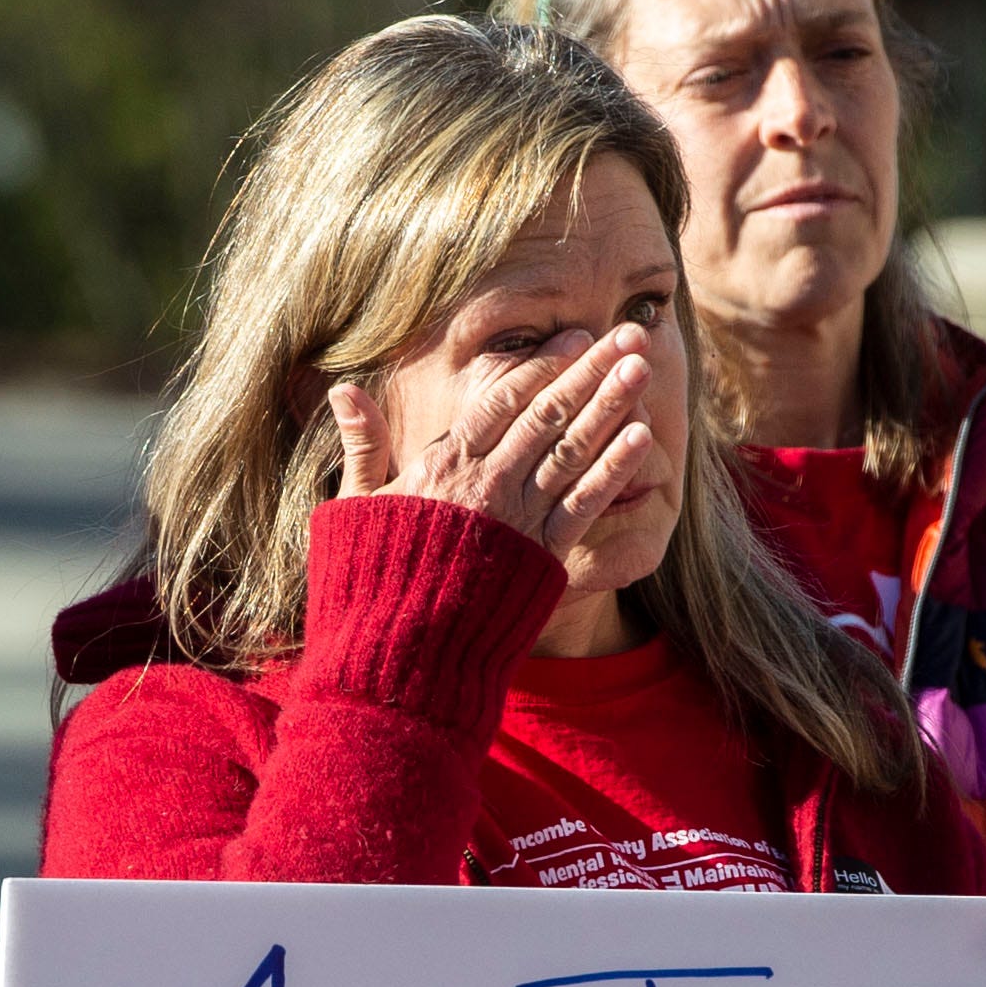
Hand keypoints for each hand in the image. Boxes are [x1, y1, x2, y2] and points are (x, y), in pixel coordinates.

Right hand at [327, 324, 657, 563]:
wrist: (397, 652)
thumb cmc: (372, 576)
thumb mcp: (357, 504)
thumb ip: (362, 445)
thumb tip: (343, 388)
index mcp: (445, 466)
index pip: (503, 401)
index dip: (543, 364)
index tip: (576, 335)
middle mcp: (488, 485)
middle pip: (548, 415)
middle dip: (590, 371)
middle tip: (628, 335)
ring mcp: (519, 521)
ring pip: (573, 451)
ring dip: (611, 407)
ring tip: (642, 369)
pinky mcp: (542, 559)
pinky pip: (584, 506)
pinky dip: (614, 470)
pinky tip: (643, 438)